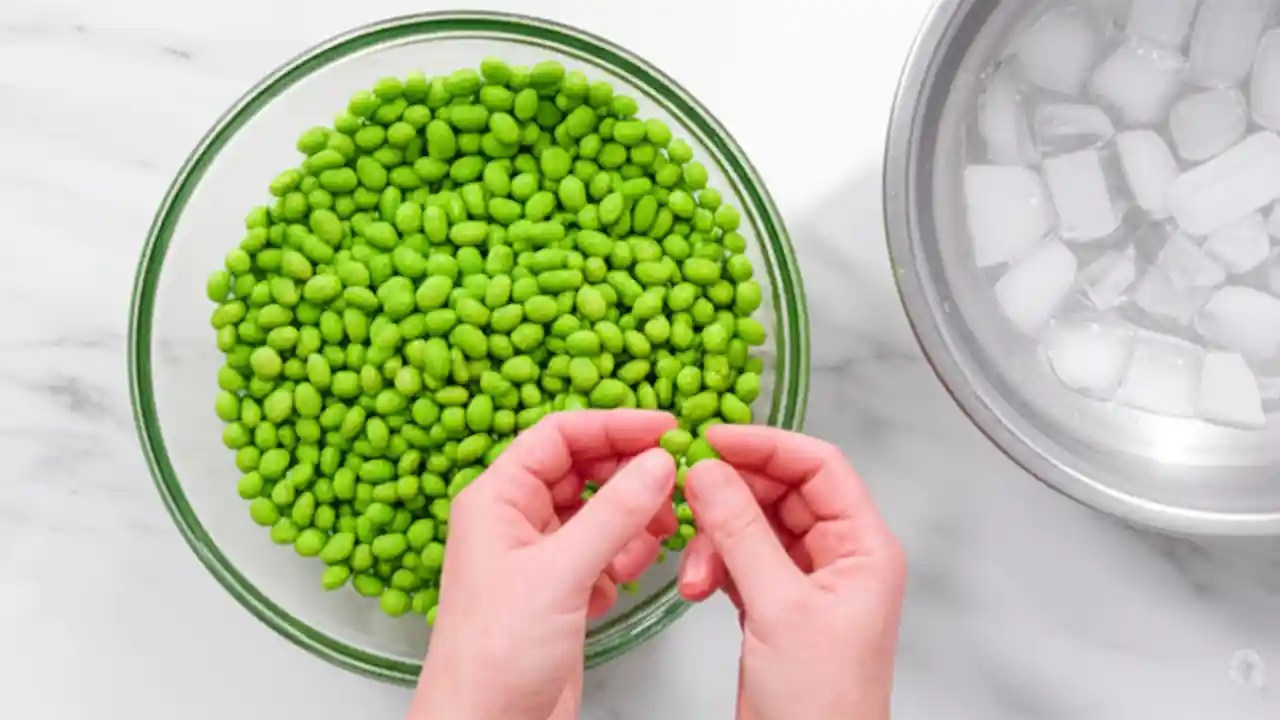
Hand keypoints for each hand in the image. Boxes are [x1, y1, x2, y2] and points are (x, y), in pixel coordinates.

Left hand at [409, 410, 677, 719]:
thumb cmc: (494, 656)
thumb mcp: (561, 573)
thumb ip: (614, 514)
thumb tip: (658, 462)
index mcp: (496, 499)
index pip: (559, 435)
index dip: (613, 426)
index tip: (666, 429)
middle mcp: (514, 521)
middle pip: (583, 470)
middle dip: (629, 478)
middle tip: (674, 487)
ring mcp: (538, 557)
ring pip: (597, 513)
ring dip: (631, 522)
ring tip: (656, 540)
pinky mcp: (560, 591)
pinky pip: (602, 552)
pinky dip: (623, 559)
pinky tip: (623, 580)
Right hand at [677, 425, 905, 719]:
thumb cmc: (822, 707)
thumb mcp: (777, 607)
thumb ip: (740, 531)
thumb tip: (709, 471)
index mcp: (863, 548)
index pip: (819, 466)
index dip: (767, 445)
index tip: (715, 439)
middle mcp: (839, 558)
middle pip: (782, 493)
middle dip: (731, 497)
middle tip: (688, 491)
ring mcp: (806, 582)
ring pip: (754, 527)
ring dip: (716, 539)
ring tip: (695, 569)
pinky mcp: (776, 606)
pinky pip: (740, 560)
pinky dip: (714, 565)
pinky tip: (697, 582)